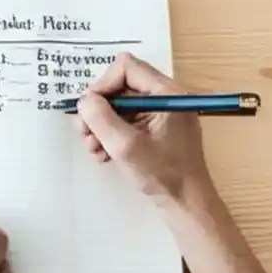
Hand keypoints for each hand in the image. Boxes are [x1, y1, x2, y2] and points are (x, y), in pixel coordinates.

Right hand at [76, 53, 211, 203]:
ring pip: (119, 106)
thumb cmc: (162, 174)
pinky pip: (126, 120)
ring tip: (93, 149)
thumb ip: (100, 117)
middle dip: (98, 109)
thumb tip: (84, 100)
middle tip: (84, 133)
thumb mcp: (125, 145)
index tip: (90, 109)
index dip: (103, 85)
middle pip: (119, 87)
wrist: (186, 204)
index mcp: (167, 93)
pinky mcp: (156, 129)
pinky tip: (104, 154)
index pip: (126, 68)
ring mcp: (161, 114)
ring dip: (100, 125)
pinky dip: (111, 135)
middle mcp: (165, 98)